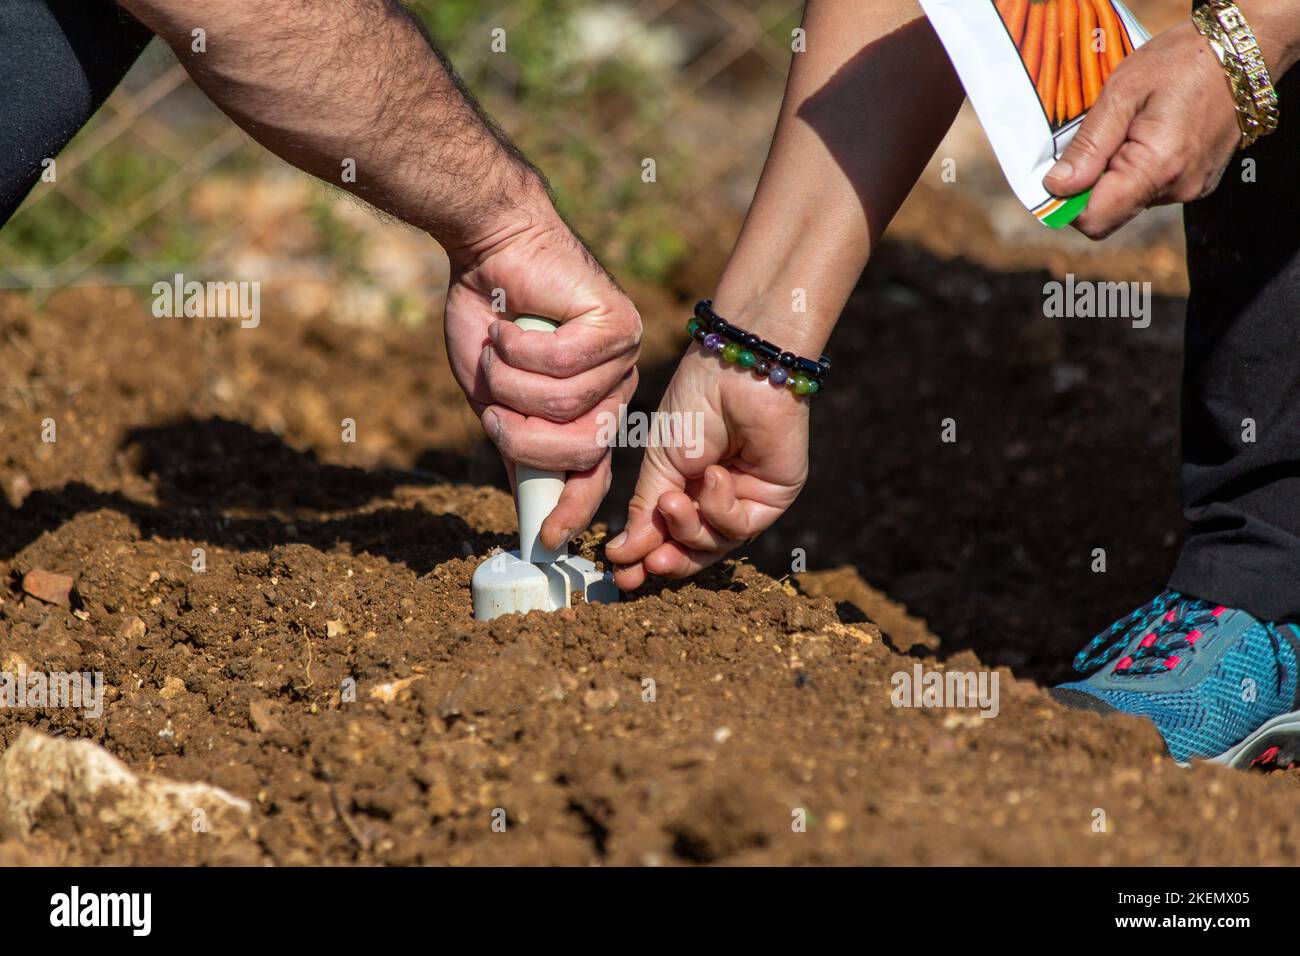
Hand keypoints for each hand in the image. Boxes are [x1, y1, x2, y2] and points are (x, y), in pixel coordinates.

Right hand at [444, 195, 639, 551]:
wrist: (489, 245)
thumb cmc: (490, 318)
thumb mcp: (496, 397)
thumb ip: (518, 446)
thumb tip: (534, 514)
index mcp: (591, 411)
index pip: (593, 473)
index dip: (571, 508)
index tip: (546, 541)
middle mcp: (616, 389)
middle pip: (579, 446)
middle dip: (521, 431)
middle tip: (491, 401)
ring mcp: (624, 358)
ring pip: (566, 405)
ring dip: (512, 379)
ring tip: (500, 346)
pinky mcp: (620, 325)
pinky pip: (565, 364)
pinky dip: (522, 346)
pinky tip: (514, 321)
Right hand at [605, 347, 808, 589]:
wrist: (737, 370)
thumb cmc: (695, 403)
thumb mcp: (659, 462)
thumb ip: (646, 512)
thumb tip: (619, 557)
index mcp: (686, 485)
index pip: (667, 534)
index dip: (646, 556)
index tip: (621, 575)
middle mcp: (718, 496)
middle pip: (694, 549)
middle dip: (669, 559)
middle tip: (647, 565)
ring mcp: (747, 498)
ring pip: (716, 543)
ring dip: (689, 528)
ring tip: (673, 501)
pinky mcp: (774, 496)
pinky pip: (742, 526)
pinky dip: (721, 508)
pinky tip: (715, 476)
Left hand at [1043, 18, 1241, 238]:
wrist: (1241, 49)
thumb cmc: (1184, 61)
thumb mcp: (1123, 92)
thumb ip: (1089, 145)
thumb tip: (1057, 187)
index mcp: (1158, 168)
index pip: (1095, 219)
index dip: (1067, 203)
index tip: (1058, 175)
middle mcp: (1177, 189)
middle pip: (1110, 211)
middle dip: (1091, 183)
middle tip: (1098, 138)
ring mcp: (1191, 188)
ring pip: (1129, 199)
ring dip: (1116, 172)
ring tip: (1129, 128)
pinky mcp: (1197, 182)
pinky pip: (1151, 187)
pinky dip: (1138, 167)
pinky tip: (1148, 133)